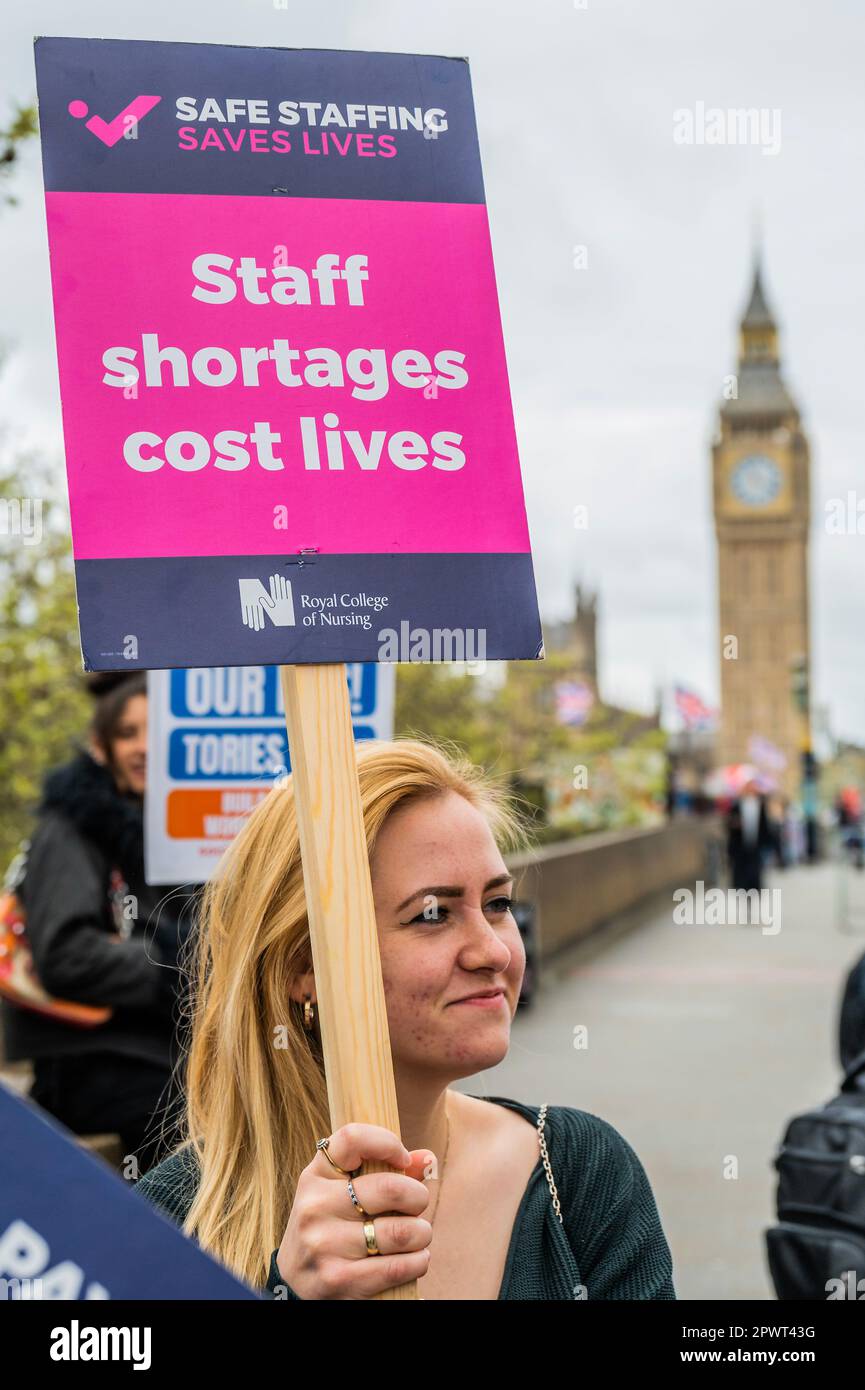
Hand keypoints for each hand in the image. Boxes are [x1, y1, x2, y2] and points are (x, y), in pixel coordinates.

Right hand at [275, 1124, 433, 1298]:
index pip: (352, 1138)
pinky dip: (418, 1261)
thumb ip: (387, 1172)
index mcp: (316, 1175)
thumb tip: (428, 1159)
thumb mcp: (344, 1192)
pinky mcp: (337, 1279)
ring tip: (419, 1235)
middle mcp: (315, 1206)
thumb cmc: (333, 1225)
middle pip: (390, 1188)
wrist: (295, 1281)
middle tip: (418, 1204)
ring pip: (400, 1231)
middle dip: (418, 1196)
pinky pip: (398, 1267)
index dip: (388, 1143)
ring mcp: (324, 1244)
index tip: (403, 1159)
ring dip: (422, 1233)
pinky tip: (416, 1258)